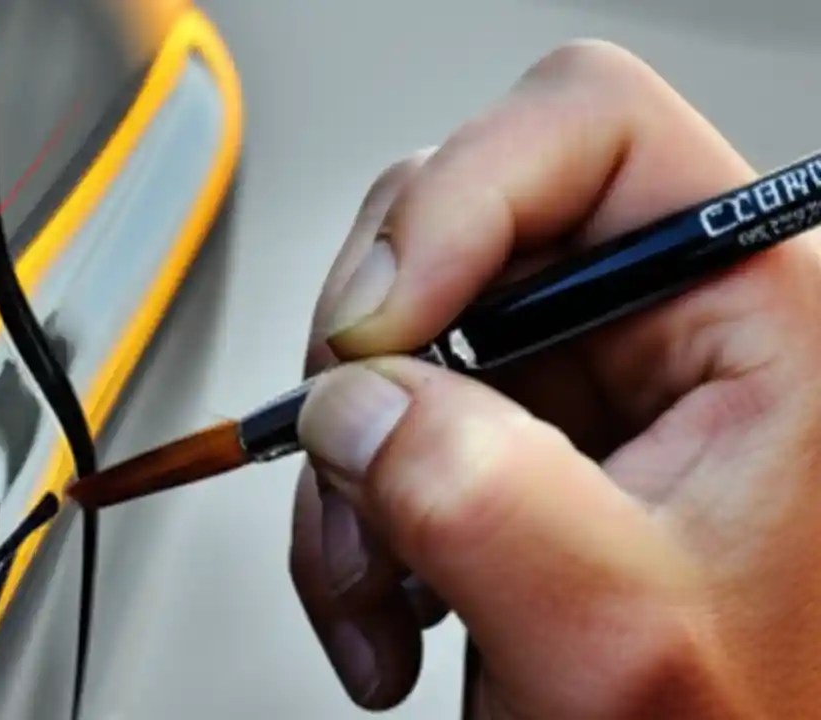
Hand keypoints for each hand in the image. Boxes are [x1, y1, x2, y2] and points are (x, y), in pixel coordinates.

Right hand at [291, 40, 820, 717]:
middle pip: (454, 218)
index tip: (380, 327)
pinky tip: (384, 599)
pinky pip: (371, 409)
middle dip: (371, 357)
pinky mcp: (504, 435)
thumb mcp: (614, 638)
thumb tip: (354, 401)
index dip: (461, 196)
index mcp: (754, 316)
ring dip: (346, 462)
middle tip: (360, 459)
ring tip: (376, 592)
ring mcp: (572, 379)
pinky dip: (346, 506)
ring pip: (391, 328)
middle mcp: (657, 325)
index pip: (588, 127)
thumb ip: (484, 502)